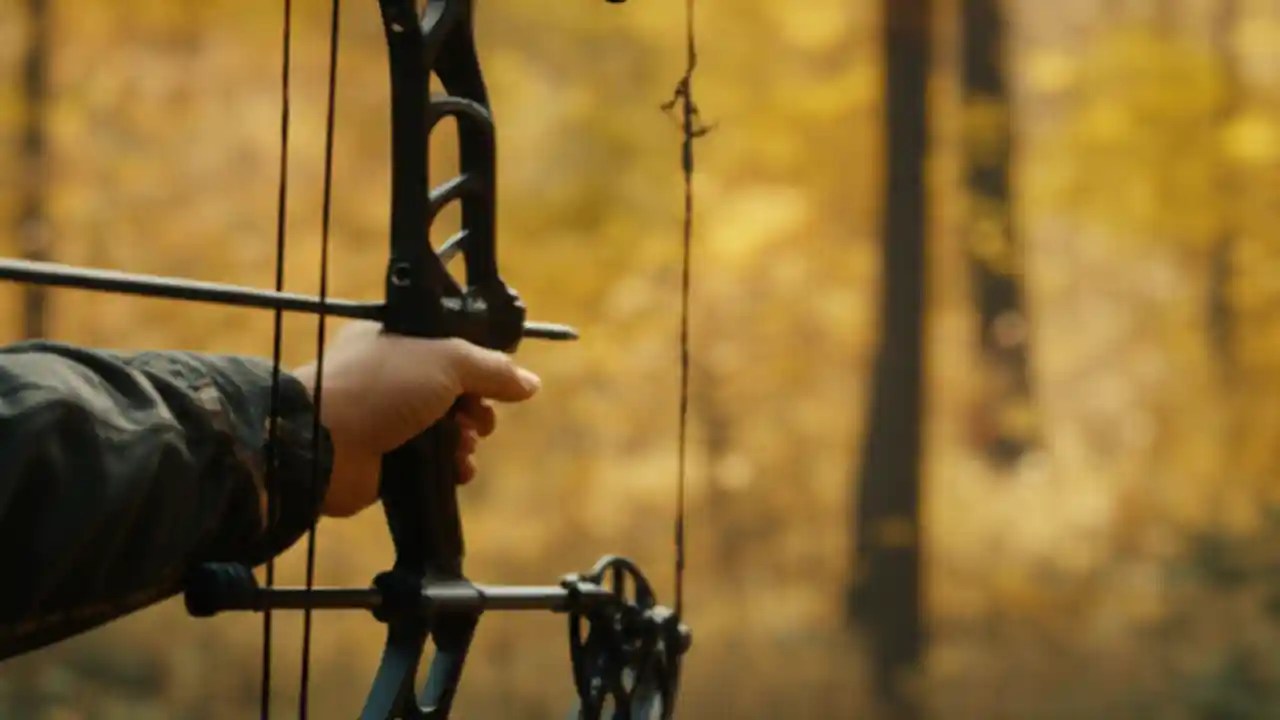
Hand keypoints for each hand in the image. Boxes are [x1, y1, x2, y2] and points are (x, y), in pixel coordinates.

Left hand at [292, 321, 540, 516]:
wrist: (323, 445)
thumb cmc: (381, 387)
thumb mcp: (448, 361)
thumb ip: (493, 369)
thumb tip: (530, 383)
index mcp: (395, 339)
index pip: (450, 348)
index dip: (478, 366)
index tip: (494, 383)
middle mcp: (390, 376)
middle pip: (453, 391)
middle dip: (476, 408)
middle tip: (479, 420)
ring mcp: (385, 419)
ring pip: (445, 428)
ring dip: (466, 440)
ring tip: (464, 446)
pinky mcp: (386, 458)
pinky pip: (431, 461)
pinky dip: (451, 466)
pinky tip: (458, 470)